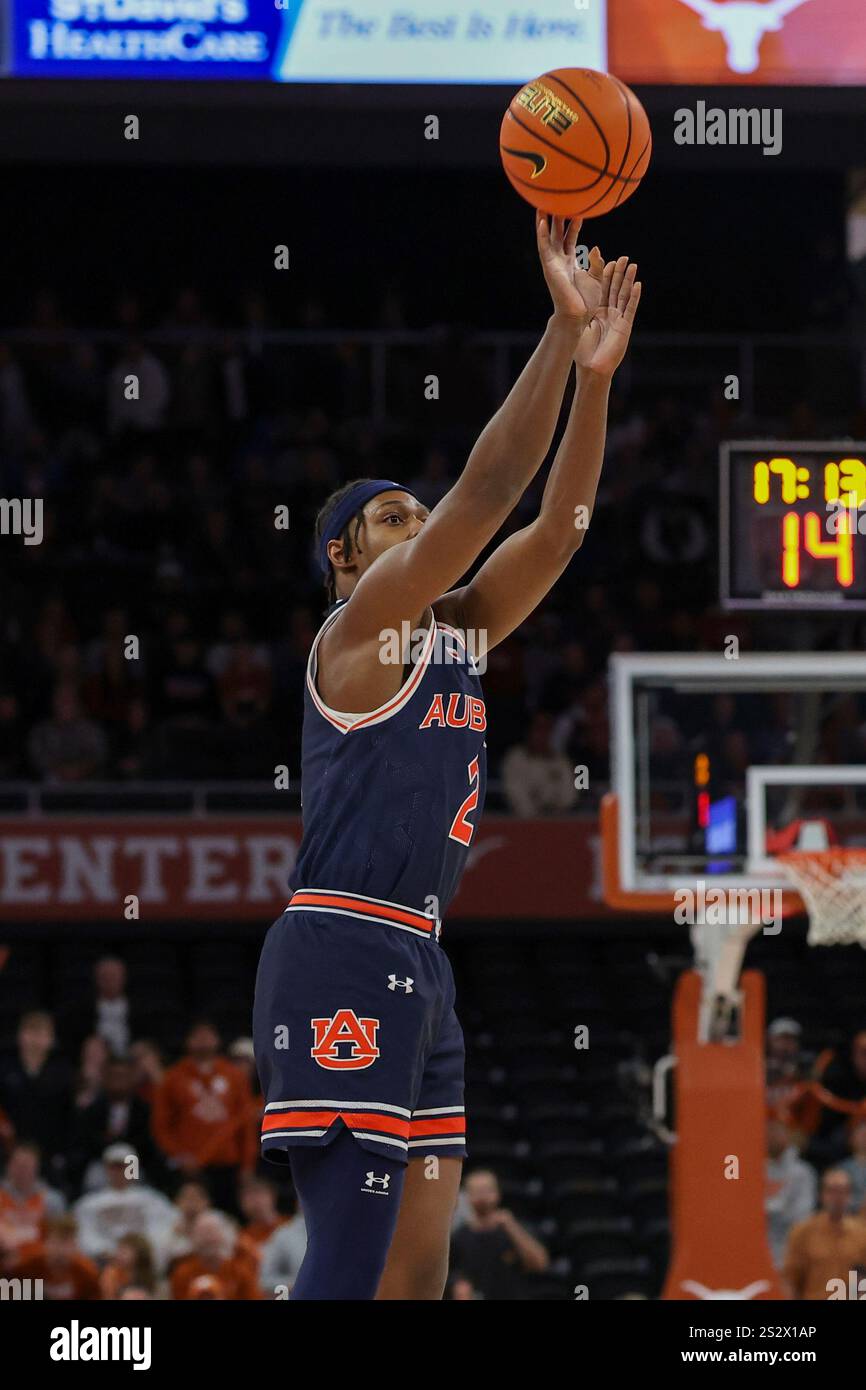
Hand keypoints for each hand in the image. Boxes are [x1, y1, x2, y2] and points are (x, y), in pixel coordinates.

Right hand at [536, 212, 604, 328]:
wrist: (577, 315)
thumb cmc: (586, 302)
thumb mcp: (596, 278)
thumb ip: (596, 262)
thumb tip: (595, 248)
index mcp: (570, 262)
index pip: (569, 238)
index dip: (571, 224)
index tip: (574, 209)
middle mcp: (559, 261)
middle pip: (556, 234)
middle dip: (556, 218)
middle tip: (554, 199)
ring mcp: (553, 263)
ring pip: (548, 237)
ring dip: (545, 221)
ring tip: (543, 203)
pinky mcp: (549, 267)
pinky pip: (545, 248)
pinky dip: (542, 234)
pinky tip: (541, 221)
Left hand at [575, 255, 641, 377]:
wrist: (592, 368)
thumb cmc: (584, 352)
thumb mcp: (582, 325)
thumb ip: (582, 310)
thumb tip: (574, 296)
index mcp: (599, 312)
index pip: (603, 290)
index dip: (607, 276)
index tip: (608, 260)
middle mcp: (610, 313)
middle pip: (615, 289)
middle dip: (620, 273)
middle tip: (624, 257)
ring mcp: (619, 319)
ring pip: (624, 295)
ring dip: (629, 280)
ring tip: (633, 265)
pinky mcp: (625, 326)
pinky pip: (630, 308)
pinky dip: (634, 296)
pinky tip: (638, 284)